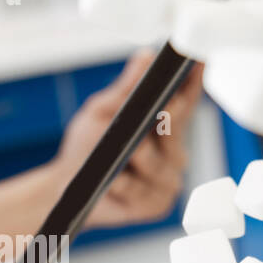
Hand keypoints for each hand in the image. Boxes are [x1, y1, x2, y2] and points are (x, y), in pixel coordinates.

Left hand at [54, 49, 204, 228]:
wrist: (64, 186)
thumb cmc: (86, 147)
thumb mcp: (103, 111)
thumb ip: (126, 88)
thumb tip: (146, 56)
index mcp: (164, 126)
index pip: (186, 100)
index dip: (194, 83)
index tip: (198, 66)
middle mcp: (171, 152)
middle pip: (177, 132)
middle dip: (171, 121)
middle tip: (167, 108)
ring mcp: (165, 180)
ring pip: (159, 165)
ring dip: (142, 157)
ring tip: (129, 150)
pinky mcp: (154, 205)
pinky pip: (142, 192)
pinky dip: (125, 185)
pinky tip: (113, 182)